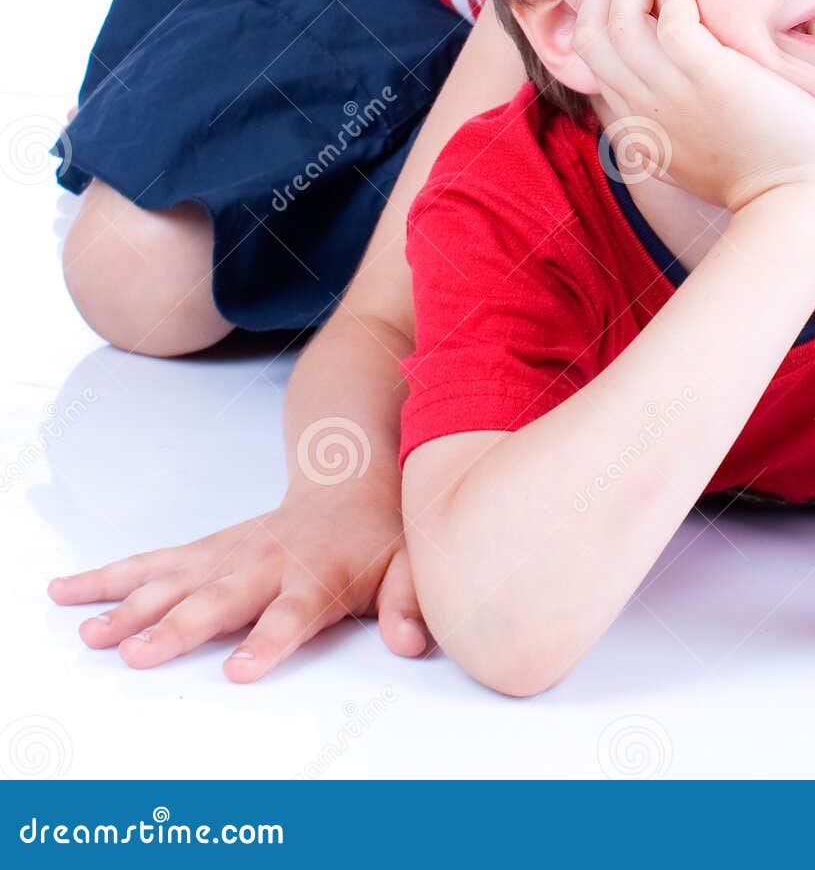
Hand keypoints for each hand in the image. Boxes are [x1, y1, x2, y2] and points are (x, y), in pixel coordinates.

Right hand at [47, 483, 427, 680]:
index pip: (292, 613)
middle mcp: (265, 563)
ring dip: (132, 607)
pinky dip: (109, 577)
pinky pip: (153, 563)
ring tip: (91, 635)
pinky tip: (67, 592)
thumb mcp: (409, 564)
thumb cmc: (380, 536)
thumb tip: (412, 641)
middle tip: (139, 655)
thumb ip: (408, 602)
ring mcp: (229, 554)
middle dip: (179, 628)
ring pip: (174, 581)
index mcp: (316, 576)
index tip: (240, 670)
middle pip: (219, 600)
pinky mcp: (205, 550)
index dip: (268, 641)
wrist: (351, 479)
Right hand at [572, 0, 814, 211]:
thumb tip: (670, 109)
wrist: (799, 201)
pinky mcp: (711, 78)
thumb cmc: (767, 179)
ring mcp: (674, 94)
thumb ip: (676, 127)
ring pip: (623, 22)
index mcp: (640, 126)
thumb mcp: (701, 156)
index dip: (593, 12)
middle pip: (596, 35)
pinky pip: (674, 21)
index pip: (595, 59)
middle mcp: (646, 109)